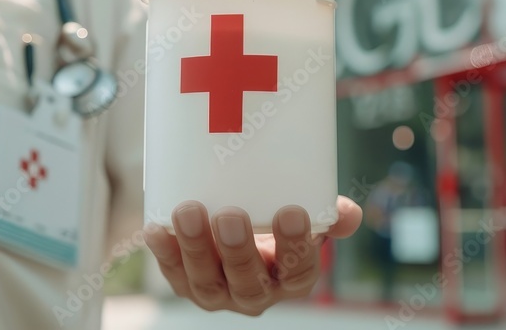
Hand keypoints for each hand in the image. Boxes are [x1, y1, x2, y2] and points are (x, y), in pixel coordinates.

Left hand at [143, 196, 362, 316]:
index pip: (299, 271)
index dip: (296, 245)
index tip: (292, 211)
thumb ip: (330, 214)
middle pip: (248, 282)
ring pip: (207, 281)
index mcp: (292, 279)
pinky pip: (175, 274)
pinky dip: (165, 253)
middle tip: (231, 215)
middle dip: (238, 250)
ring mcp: (220, 293)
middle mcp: (257, 294)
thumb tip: (349, 214)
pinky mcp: (188, 284)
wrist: (245, 233)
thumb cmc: (279, 224)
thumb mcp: (309, 219)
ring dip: (195, 248)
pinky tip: (155, 229)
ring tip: (189, 212)